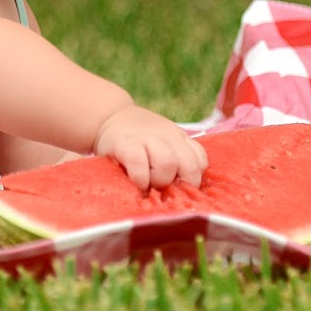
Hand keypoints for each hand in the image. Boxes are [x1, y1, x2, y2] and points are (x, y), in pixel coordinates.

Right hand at [94, 105, 208, 189]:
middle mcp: (169, 138)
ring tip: (149, 185)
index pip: (201, 162)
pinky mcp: (126, 144)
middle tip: (165, 190)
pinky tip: (136, 183)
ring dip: (160, 181)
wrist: (110, 116)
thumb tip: (184, 194)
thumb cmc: (139, 140)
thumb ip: (176, 161)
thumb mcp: (162, 144)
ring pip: (168, 164)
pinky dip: (140, 179)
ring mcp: (147, 138)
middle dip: (181, 186)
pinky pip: (139, 164)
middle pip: (190, 166)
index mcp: (180, 140)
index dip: (193, 180)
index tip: (180, 189)